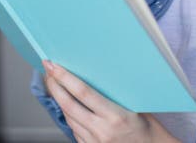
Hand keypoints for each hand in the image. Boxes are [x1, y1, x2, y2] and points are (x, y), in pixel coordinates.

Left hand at [42, 61, 178, 142]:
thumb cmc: (147, 129)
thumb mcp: (135, 107)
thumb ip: (114, 95)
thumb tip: (96, 74)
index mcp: (115, 117)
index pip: (83, 92)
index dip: (65, 77)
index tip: (53, 65)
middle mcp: (102, 131)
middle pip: (68, 105)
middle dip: (54, 86)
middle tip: (47, 70)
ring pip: (68, 117)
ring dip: (60, 100)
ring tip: (55, 84)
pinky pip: (74, 130)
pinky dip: (69, 116)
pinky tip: (68, 105)